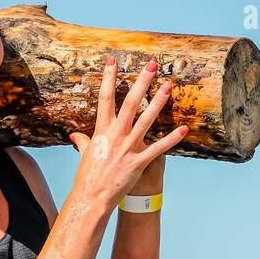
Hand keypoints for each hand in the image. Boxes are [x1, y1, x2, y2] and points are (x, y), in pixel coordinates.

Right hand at [70, 56, 186, 210]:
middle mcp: (116, 136)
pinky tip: (184, 129)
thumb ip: (83, 141)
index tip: (113, 60)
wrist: (92, 198)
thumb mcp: (84, 155)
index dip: (109, 78)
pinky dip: (172, 139)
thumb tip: (75, 135)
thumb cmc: (87, 177)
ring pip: (146, 121)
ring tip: (169, 86)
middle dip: (141, 82)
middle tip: (151, 65)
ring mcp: (128, 149)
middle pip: (130, 103)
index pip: (105, 98)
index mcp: (101, 131)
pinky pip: (158, 149)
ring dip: (158, 102)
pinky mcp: (139, 163)